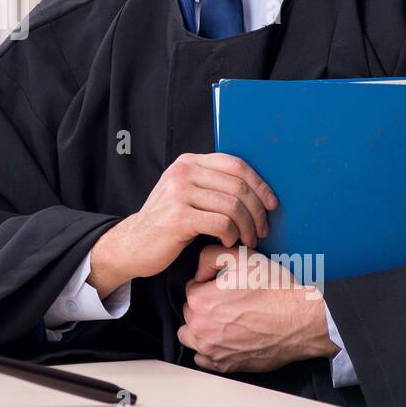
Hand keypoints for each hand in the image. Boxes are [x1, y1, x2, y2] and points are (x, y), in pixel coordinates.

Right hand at [88, 153, 276, 297]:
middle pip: (238, 186)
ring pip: (233, 206)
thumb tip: (255, 189)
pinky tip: (228, 242)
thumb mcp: (185, 193)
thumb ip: (211, 184)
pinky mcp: (179, 217)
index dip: (260, 184)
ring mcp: (179, 193)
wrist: (133, 244)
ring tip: (248, 239)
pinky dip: (231, 235)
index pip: (236, 165)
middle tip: (262, 229)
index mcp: (188, 162)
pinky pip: (221, 223)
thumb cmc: (166, 222)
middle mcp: (183, 172)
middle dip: (257, 211)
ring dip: (247, 227)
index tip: (272, 204)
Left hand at [177, 243, 336, 373]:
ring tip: (223, 322)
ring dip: (201, 329)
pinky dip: (210, 350)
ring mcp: (212, 349)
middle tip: (228, 303)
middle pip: (190, 313)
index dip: (207, 285)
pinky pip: (202, 358)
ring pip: (191, 336)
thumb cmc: (275, 291)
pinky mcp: (224, 366)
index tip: (223, 288)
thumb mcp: (242, 257)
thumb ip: (210, 256)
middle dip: (204, 306)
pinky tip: (227, 340)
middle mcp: (201, 327)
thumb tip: (199, 271)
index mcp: (200, 300)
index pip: (191, 289)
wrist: (302, 320)